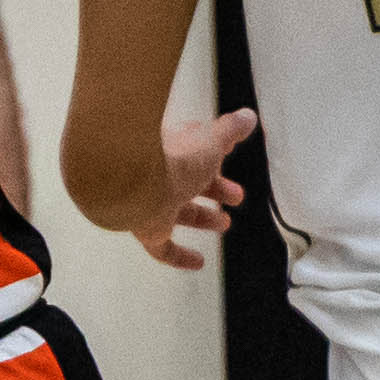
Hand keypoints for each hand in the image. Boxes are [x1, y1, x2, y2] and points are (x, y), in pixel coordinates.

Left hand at [134, 109, 255, 270]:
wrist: (132, 179)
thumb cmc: (170, 157)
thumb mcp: (209, 141)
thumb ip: (229, 130)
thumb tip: (246, 117)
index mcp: (171, 149)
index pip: (192, 149)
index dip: (211, 154)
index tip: (227, 155)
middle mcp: (158, 175)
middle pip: (188, 182)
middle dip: (214, 188)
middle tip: (235, 195)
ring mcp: (150, 203)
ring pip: (178, 212)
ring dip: (202, 218)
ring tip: (224, 223)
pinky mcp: (145, 229)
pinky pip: (163, 248)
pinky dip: (181, 256)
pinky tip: (197, 262)